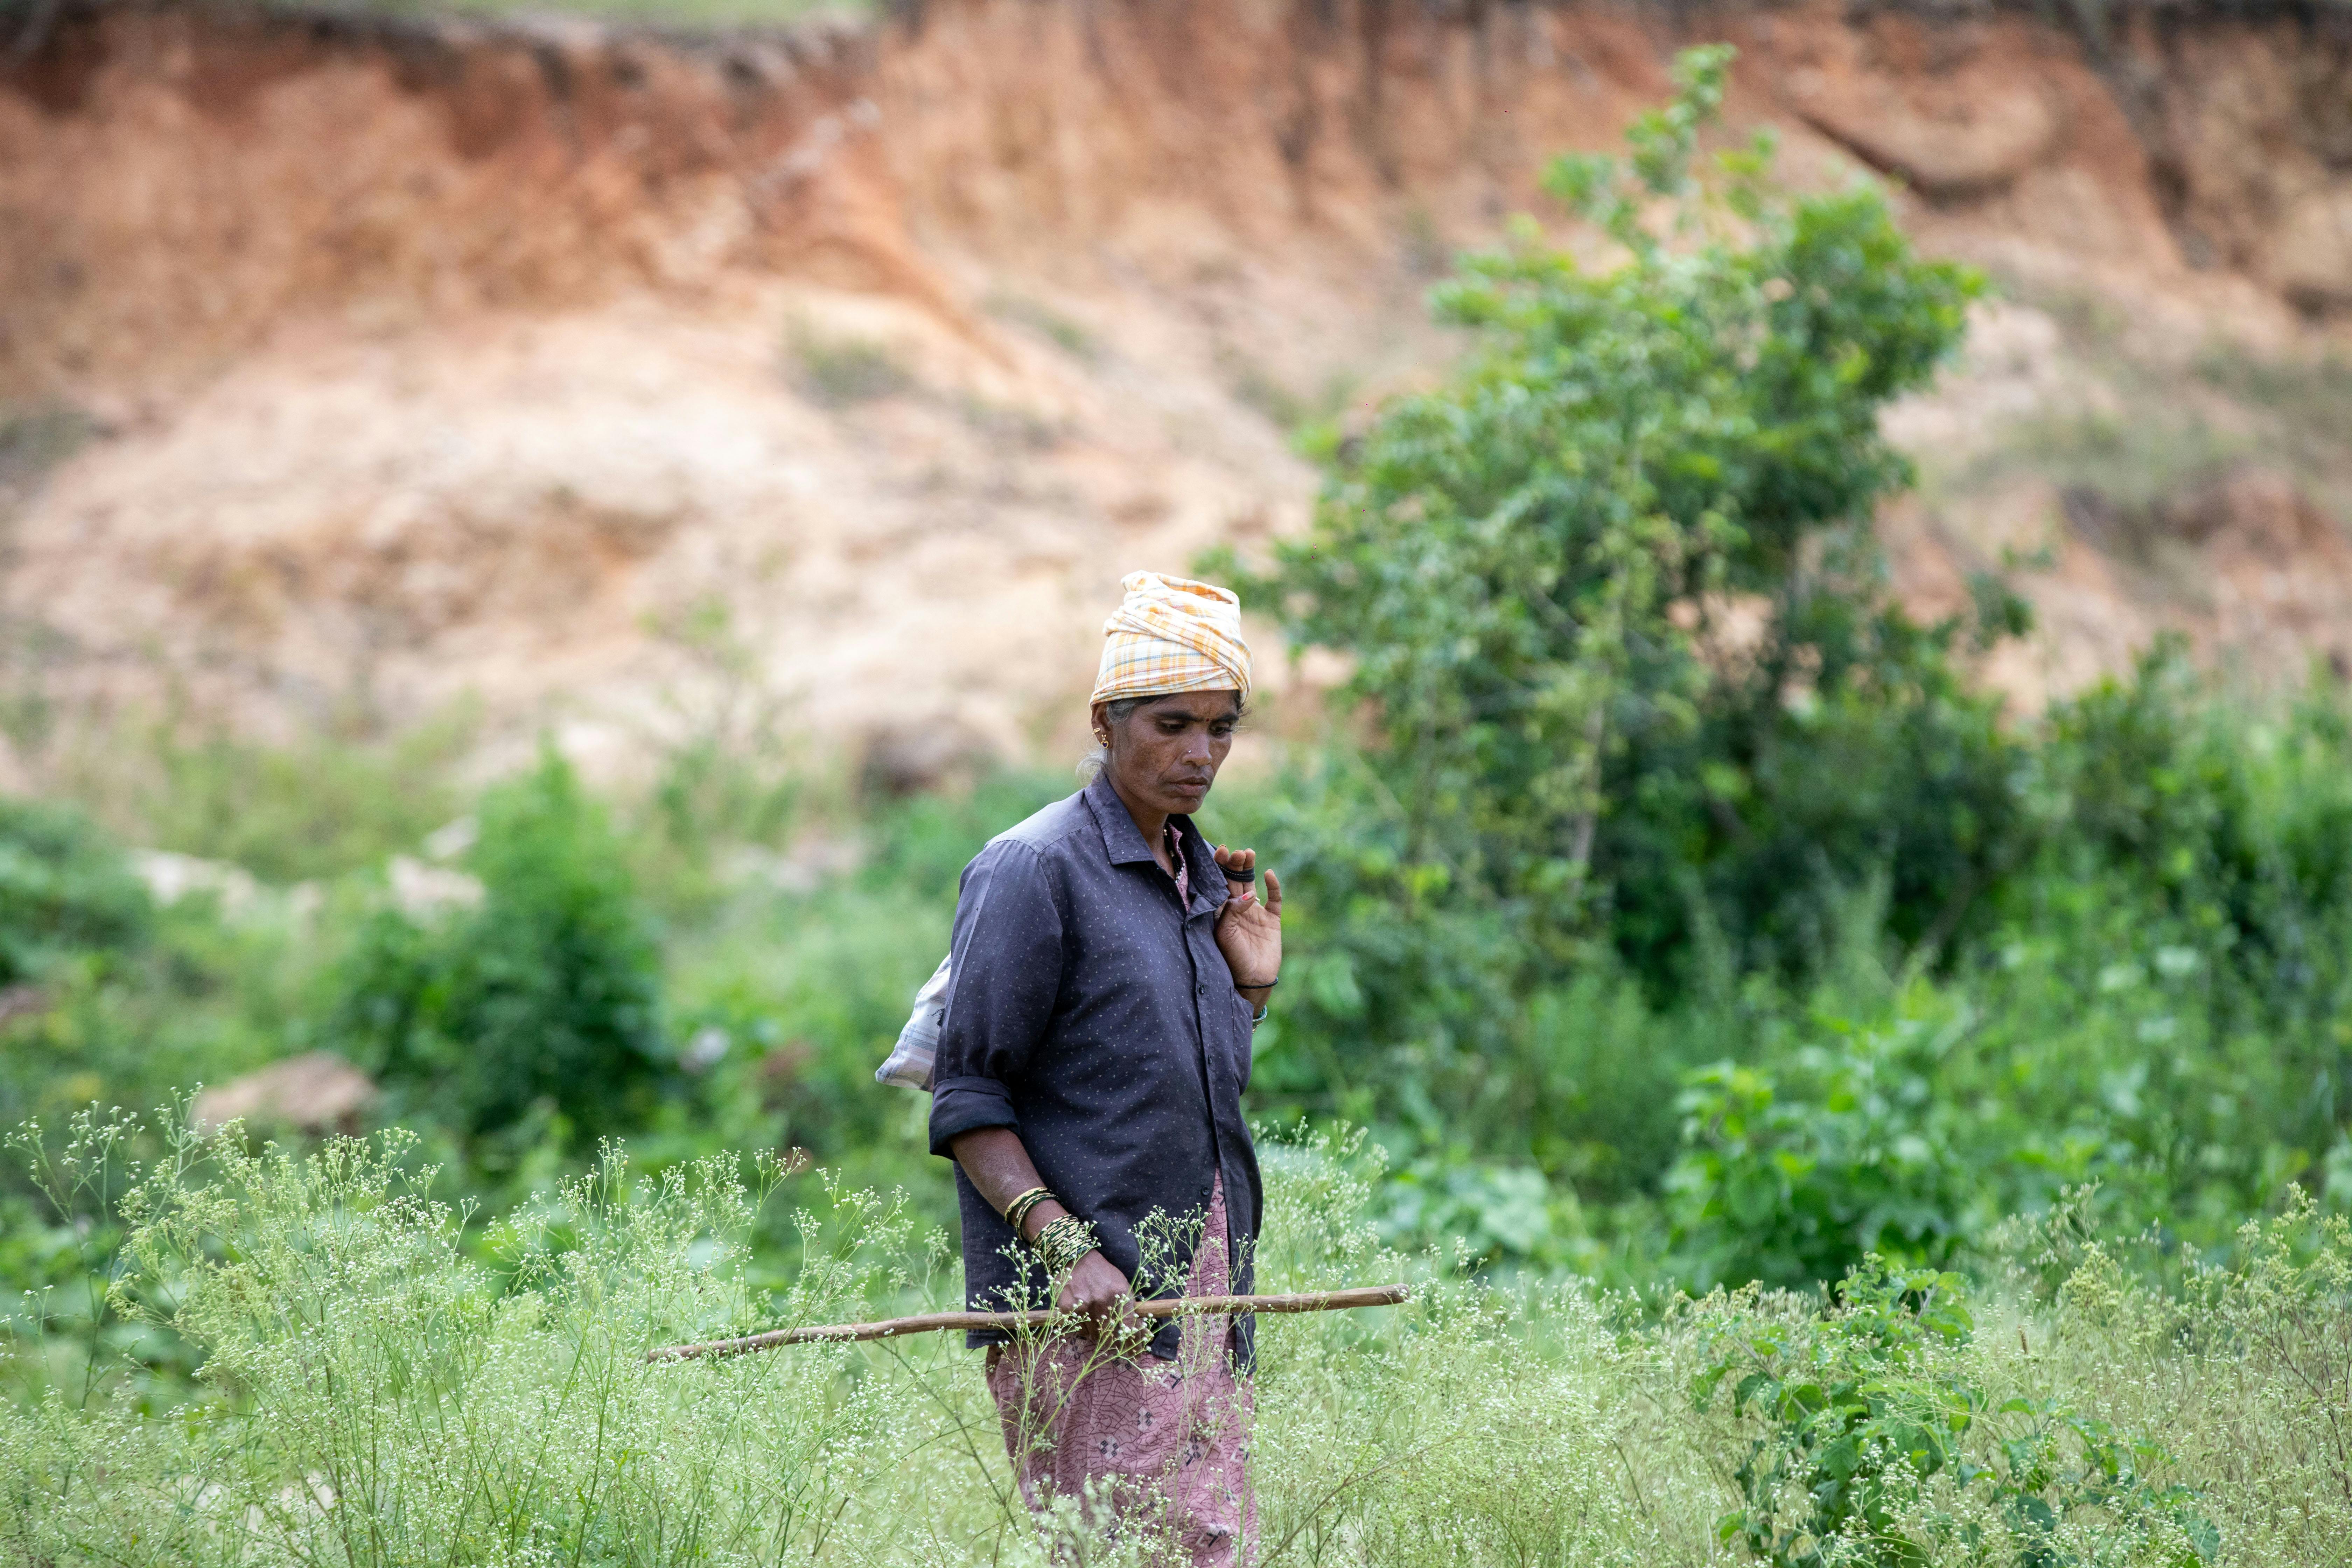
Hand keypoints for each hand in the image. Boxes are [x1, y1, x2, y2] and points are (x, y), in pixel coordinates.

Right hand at [1056, 1249, 1136, 1340]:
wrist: (1078, 1257)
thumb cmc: (1103, 1272)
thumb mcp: (1122, 1285)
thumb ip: (1129, 1307)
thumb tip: (1140, 1331)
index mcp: (1121, 1294)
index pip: (1130, 1327)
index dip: (1134, 1343)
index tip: (1135, 1353)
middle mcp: (1104, 1301)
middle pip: (1112, 1336)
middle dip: (1115, 1344)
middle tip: (1115, 1345)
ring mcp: (1085, 1306)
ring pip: (1094, 1335)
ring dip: (1097, 1334)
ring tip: (1096, 1323)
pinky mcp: (1068, 1309)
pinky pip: (1079, 1330)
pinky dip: (1083, 1328)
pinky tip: (1084, 1318)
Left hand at [1212, 845, 1281, 997]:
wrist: (1252, 979)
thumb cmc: (1232, 958)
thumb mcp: (1225, 934)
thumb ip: (1232, 912)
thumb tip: (1248, 894)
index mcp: (1222, 911)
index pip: (1219, 883)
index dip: (1220, 866)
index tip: (1221, 850)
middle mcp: (1237, 909)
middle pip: (1235, 880)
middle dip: (1234, 864)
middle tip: (1236, 851)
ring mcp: (1255, 913)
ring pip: (1252, 884)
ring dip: (1249, 869)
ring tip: (1248, 853)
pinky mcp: (1272, 920)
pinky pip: (1274, 899)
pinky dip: (1273, 886)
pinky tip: (1269, 874)